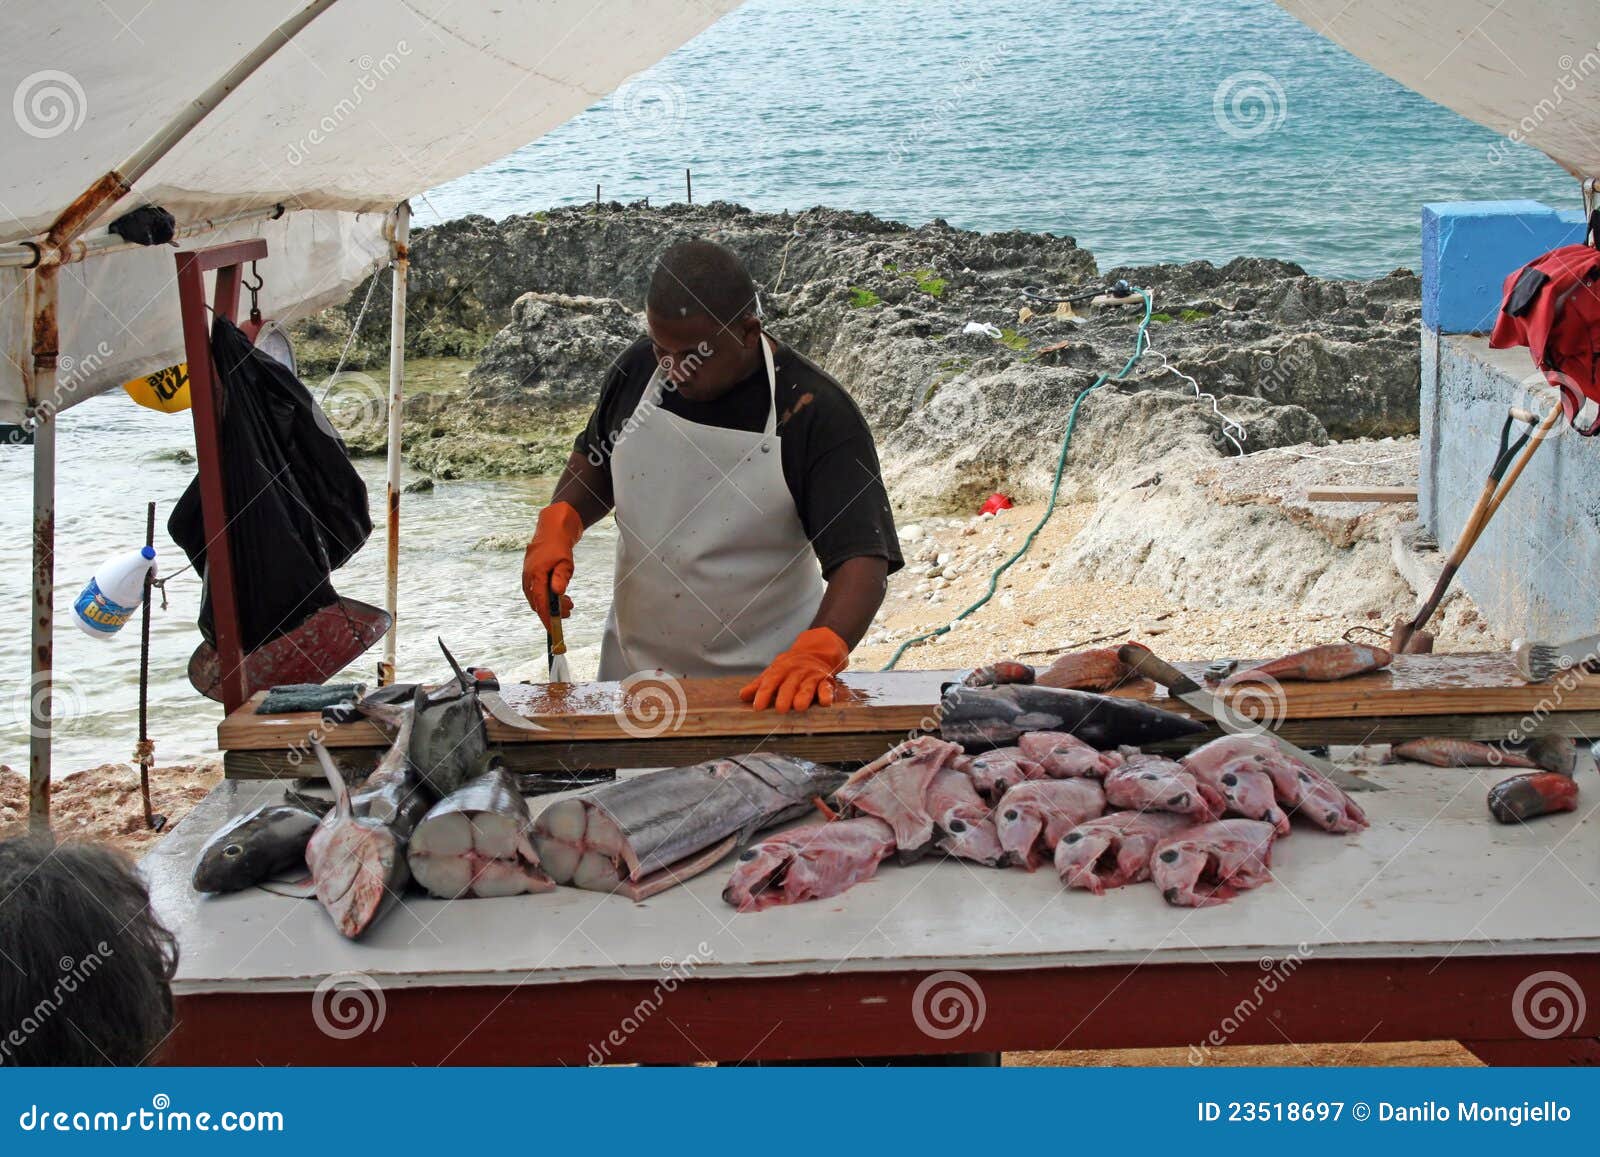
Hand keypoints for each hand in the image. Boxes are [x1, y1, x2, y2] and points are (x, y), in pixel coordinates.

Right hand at [522, 502, 583, 629]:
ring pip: (538, 599)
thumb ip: (561, 577)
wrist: (551, 532)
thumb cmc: (559, 546)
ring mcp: (528, 578)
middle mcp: (528, 579)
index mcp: (535, 575)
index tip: (554, 629)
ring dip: (552, 605)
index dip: (547, 618)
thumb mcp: (565, 562)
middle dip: (553, 611)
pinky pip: (537, 593)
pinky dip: (548, 598)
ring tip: (569, 603)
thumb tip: (557, 593)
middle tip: (570, 610)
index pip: (540, 603)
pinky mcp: (531, 577)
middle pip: (539, 604)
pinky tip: (561, 595)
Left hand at [740, 627, 849, 712]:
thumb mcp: (774, 671)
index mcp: (780, 670)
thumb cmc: (790, 667)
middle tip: (780, 709)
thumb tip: (743, 696)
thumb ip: (759, 685)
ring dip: (804, 696)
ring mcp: (811, 676)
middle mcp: (795, 672)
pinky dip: (826, 694)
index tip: (758, 706)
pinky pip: (826, 687)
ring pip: (807, 687)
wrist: (816, 650)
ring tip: (799, 707)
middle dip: (785, 696)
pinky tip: (825, 702)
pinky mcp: (826, 680)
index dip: (763, 694)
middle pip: (789, 685)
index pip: (770, 682)